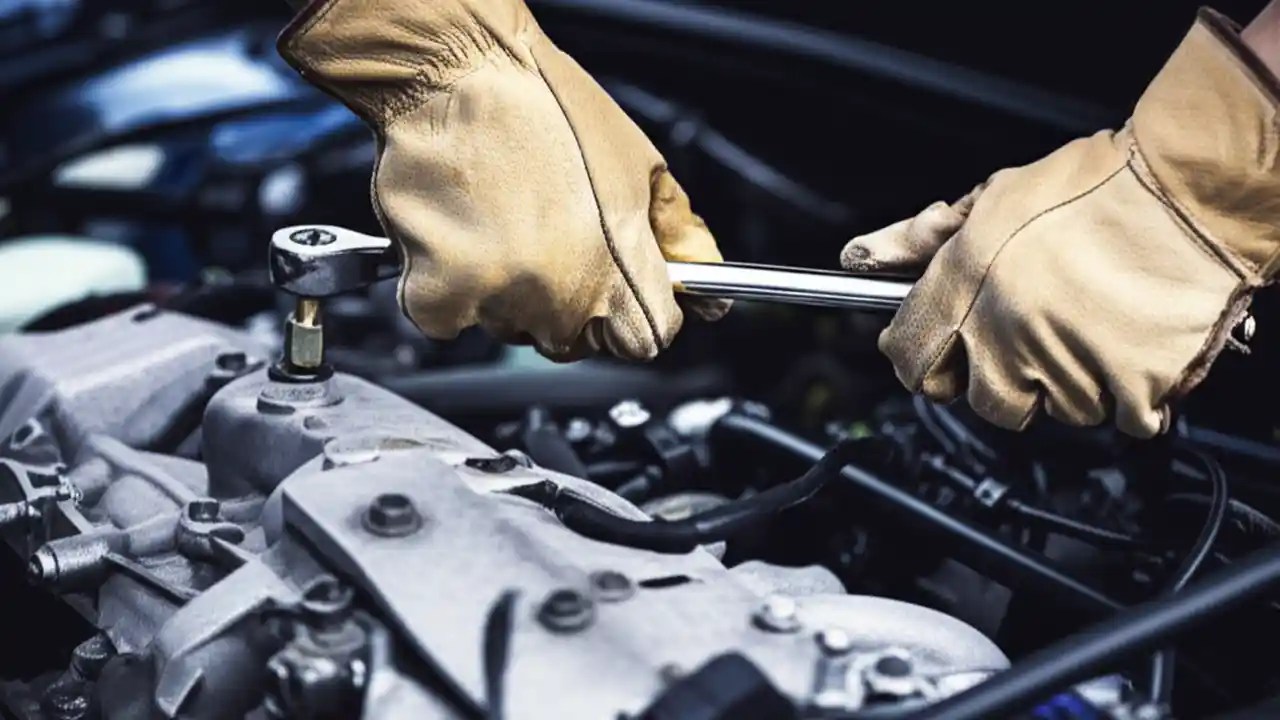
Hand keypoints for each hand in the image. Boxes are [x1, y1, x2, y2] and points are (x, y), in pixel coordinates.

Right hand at [278, 0, 728, 360]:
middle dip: (570, 302)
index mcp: (620, 275)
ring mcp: (497, 302)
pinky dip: (449, 287)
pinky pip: (450, 318)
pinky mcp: (437, 297)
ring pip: (513, 328)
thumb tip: (709, 286)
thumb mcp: (643, 164)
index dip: (637, 308)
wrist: (458, 71)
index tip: (618, 279)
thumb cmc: (549, 105)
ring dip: (509, 293)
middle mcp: (561, 300)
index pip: (647, 339)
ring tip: (502, 222)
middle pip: (577, 341)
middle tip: (549, 236)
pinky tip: (461, 234)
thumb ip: (679, 235)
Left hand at [840, 9, 1277, 437]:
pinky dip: (1129, 393)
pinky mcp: (1132, 386)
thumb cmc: (1095, 188)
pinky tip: (1130, 345)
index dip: (919, 358)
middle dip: (998, 377)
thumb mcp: (991, 199)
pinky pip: (1120, 418)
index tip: (935, 351)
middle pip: (981, 401)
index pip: (910, 361)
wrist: (1189, 191)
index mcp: (967, 286)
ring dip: (1068, 382)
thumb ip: (918, 238)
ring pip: (1053, 410)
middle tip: (1027, 337)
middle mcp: (1010, 331)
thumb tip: (860, 255)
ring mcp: (1070, 364)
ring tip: (1090, 325)